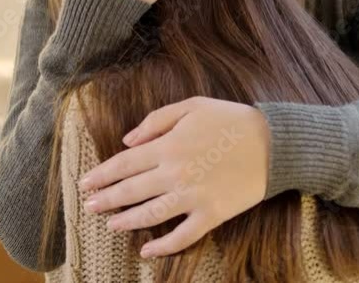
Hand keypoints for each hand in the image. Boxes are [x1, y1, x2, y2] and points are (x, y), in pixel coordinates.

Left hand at [77, 96, 270, 257]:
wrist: (273, 143)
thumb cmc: (231, 120)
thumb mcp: (192, 107)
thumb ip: (156, 120)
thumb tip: (128, 140)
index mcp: (168, 146)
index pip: (124, 164)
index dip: (101, 175)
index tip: (85, 183)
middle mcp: (175, 174)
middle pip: (131, 191)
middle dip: (106, 200)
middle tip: (89, 206)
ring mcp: (193, 197)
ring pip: (150, 215)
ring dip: (127, 222)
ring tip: (111, 225)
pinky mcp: (212, 214)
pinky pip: (183, 236)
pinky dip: (163, 247)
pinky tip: (147, 251)